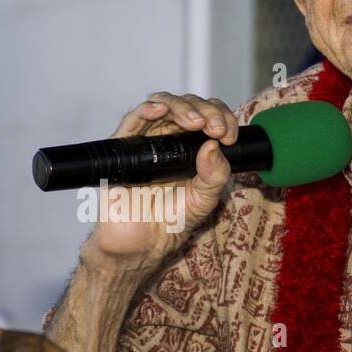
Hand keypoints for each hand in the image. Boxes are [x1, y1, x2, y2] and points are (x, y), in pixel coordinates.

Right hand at [85, 92, 238, 268]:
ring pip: (162, 106)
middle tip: (216, 129)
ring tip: (196, 122)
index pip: (207, 117)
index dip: (220, 117)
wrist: (141, 245)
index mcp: (191, 148)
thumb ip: (215, 175)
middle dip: (205, 111)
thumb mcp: (204, 200)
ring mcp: (145, 142)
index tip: (228, 135)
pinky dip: (146, 110)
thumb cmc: (170, 222)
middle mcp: (168, 140)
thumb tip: (212, 145)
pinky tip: (160, 110)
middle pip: (186, 106)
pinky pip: (132, 121)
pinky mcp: (123, 149)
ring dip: (182, 107)